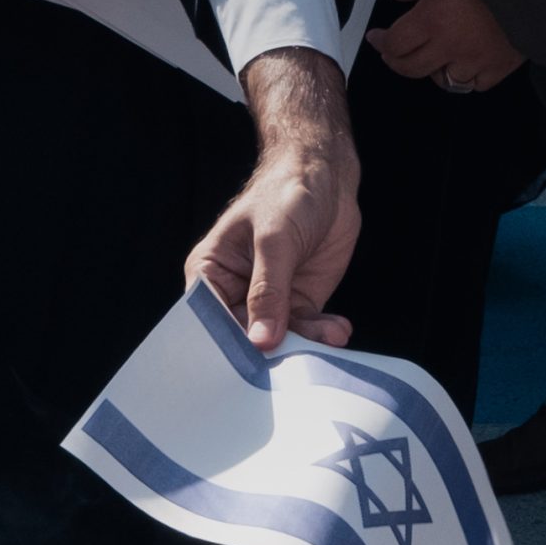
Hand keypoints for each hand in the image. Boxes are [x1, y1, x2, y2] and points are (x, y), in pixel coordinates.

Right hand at [186, 46, 360, 349]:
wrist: (327, 176)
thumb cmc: (287, 193)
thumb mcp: (274, 240)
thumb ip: (268, 291)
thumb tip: (261, 341)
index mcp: (209, 275)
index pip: (208, 323)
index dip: (224, 348)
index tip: (247, 368)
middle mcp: (234, 294)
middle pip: (242, 341)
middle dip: (269, 355)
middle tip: (293, 367)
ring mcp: (268, 303)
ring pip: (279, 341)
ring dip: (304, 346)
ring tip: (328, 337)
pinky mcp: (298, 305)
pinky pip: (306, 333)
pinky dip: (322, 336)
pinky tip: (338, 330)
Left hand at [366, 0, 524, 92]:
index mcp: (432, 19)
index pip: (395, 43)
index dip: (381, 42)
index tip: (376, 36)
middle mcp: (449, 47)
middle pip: (412, 68)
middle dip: (397, 61)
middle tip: (393, 53)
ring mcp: (475, 62)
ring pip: (444, 81)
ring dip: (433, 71)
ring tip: (433, 58)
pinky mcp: (499, 69)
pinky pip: (475, 84)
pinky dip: (467, 78)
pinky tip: (466, 66)